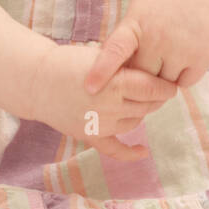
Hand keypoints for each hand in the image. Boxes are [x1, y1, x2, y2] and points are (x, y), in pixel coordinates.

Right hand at [29, 41, 177, 161]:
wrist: (37, 80)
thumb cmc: (69, 62)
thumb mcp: (102, 56)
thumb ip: (126, 65)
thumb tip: (154, 73)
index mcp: (115, 82)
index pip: (153, 88)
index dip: (165, 87)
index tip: (170, 84)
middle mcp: (110, 106)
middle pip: (147, 106)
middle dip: (156, 99)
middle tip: (159, 91)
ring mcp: (100, 124)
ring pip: (135, 123)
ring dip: (142, 114)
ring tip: (141, 103)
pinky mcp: (89, 136)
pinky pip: (115, 149)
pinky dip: (130, 153)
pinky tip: (143, 151)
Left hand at [82, 0, 208, 93]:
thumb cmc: (161, 6)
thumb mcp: (137, 14)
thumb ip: (124, 42)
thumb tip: (108, 76)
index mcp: (136, 25)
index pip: (116, 50)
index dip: (101, 71)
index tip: (89, 88)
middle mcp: (158, 38)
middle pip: (140, 76)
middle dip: (142, 73)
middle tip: (150, 57)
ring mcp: (181, 49)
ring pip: (162, 85)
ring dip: (163, 76)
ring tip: (170, 51)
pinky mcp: (201, 59)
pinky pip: (183, 84)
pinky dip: (182, 76)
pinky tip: (184, 55)